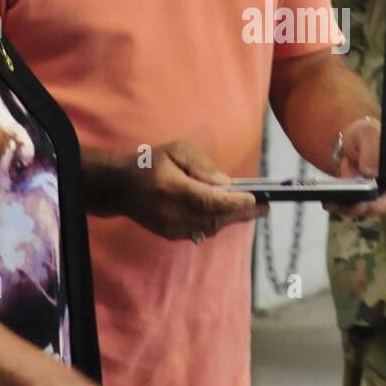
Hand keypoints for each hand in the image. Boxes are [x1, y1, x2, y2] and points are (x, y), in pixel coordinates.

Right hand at [122, 140, 265, 241]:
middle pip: (215, 218)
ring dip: (232, 219)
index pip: (210, 201)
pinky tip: (229, 214)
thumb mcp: (176, 150)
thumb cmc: (150, 163)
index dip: (235, 202)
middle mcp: (172, 213)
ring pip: (210, 228)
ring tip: (253, 210)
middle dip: (241, 213)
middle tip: (265, 206)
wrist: (120, 187)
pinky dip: (217, 223)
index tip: (254, 198)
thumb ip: (201, 165)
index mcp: (173, 189)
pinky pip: (200, 232)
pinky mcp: (170, 235)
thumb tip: (225, 182)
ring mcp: (171, 228)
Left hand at [324, 118, 385, 218]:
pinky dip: (344, 207)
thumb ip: (372, 147)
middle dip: (377, 203)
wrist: (351, 146)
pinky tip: (330, 202)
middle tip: (361, 203)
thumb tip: (369, 172)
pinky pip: (359, 208)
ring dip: (356, 207)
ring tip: (335, 202)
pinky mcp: (371, 202)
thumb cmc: (365, 135)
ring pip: (376, 207)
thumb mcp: (367, 131)